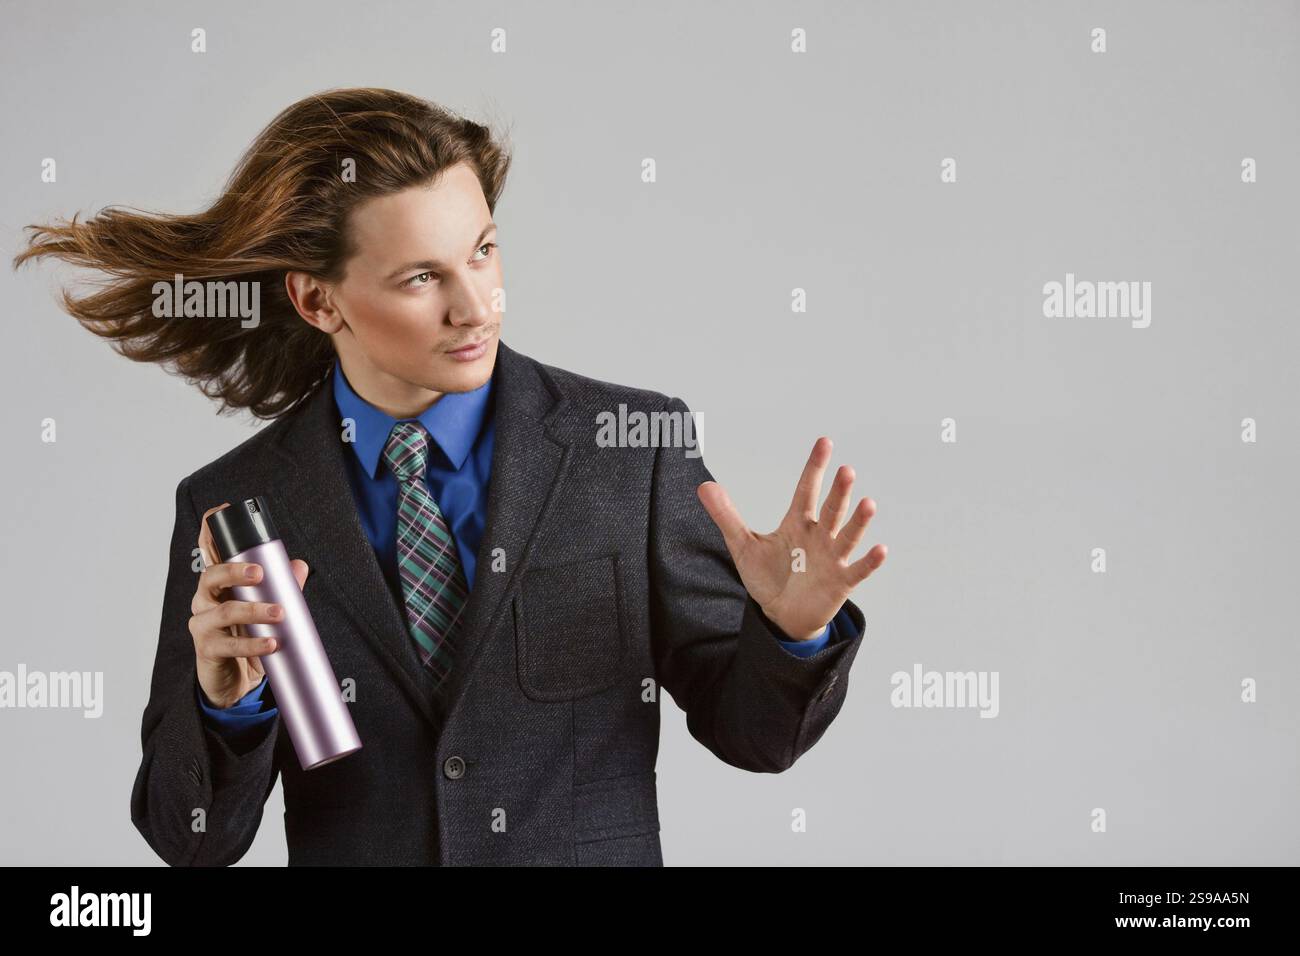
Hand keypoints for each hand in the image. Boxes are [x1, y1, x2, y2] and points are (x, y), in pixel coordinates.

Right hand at [189, 502, 309, 708]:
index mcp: (219, 584)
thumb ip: (282, 587)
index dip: (210, 531)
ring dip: (254, 610)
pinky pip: (230, 644)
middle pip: (210, 576)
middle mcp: (205, 599)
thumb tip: (300, 564)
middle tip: (259, 573)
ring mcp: (203, 624)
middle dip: (234, 570)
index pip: (209, 553)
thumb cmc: (248, 634)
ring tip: (279, 613)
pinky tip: (272, 643)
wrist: (235, 681)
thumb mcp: (266, 608)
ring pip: (224, 611)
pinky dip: (253, 643)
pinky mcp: (207, 649)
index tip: (220, 509)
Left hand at [697, 437, 885, 639]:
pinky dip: (870, 561)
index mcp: (798, 523)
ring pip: (847, 535)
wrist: (782, 614)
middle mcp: (819, 536)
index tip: (824, 442)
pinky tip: (881, 549)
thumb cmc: (768, 576)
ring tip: (868, 503)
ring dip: (858, 521)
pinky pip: (858, 570)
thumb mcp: (743, 545)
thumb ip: (726, 516)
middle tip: (846, 470)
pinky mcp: (840, 582)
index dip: (814, 467)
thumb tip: (704, 487)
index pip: (807, 490)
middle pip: (830, 510)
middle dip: (838, 492)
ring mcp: (832, 558)